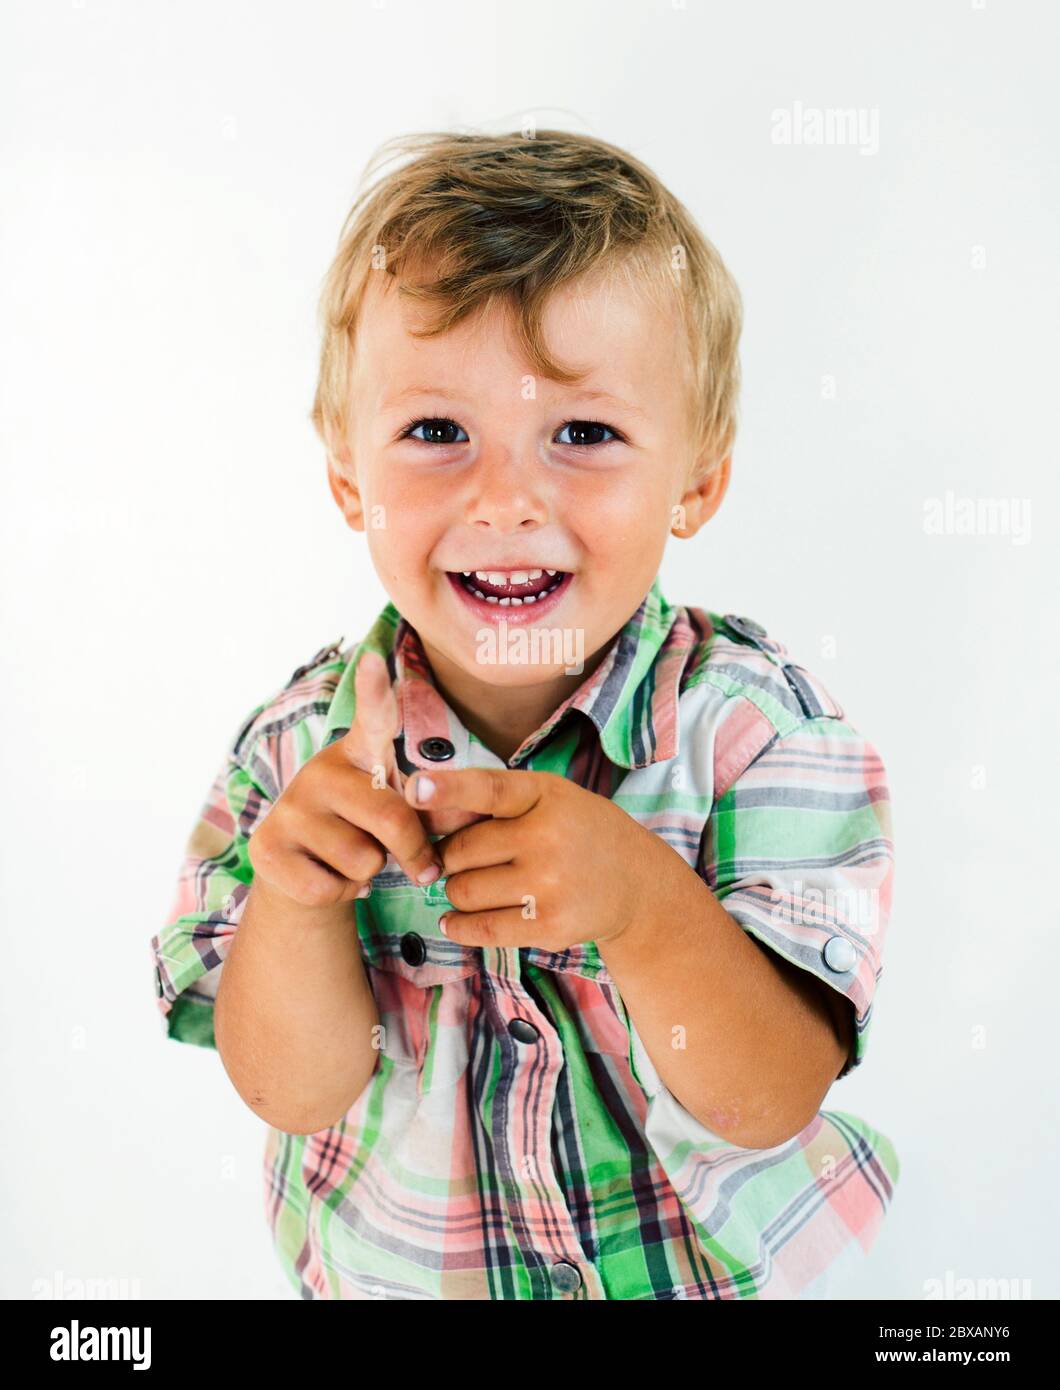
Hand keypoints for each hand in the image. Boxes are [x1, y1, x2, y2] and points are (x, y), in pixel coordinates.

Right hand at [247, 650, 443, 908]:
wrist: (302, 874)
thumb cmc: (364, 833)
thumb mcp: (399, 812)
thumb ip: (432, 808)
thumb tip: (471, 811)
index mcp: (359, 753)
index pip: (370, 716)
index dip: (374, 689)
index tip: (376, 660)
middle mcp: (319, 771)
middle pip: (392, 817)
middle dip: (414, 851)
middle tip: (418, 864)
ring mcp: (290, 808)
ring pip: (363, 861)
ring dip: (370, 874)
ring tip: (353, 859)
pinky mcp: (267, 848)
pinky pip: (332, 888)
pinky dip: (343, 895)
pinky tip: (329, 877)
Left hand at [403, 766, 658, 948]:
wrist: (636, 883)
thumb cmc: (574, 831)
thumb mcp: (546, 797)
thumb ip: (491, 799)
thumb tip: (419, 808)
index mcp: (544, 795)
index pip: (488, 788)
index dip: (448, 790)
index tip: (415, 789)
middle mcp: (548, 837)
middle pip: (459, 851)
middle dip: (449, 858)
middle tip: (464, 860)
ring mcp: (550, 885)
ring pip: (462, 892)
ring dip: (457, 892)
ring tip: (479, 885)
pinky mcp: (550, 926)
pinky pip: (480, 928)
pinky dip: (457, 925)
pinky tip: (455, 919)